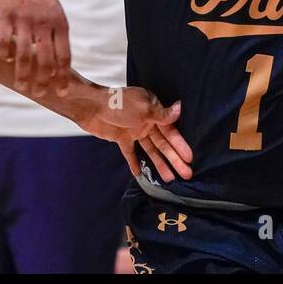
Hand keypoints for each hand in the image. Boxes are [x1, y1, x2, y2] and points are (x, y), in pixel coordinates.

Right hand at [0, 0, 71, 96]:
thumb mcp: (57, 17)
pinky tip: (5, 58)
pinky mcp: (6, 15)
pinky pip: (4, 40)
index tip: (61, 92)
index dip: (62, 77)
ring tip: (21, 86)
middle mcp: (44, 24)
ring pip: (23, 54)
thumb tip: (58, 71)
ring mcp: (25, 19)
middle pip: (45, 60)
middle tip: (38, 93)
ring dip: (22, 74)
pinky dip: (4, 53)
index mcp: (60, 25)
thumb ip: (58, 40)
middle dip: (42, 81)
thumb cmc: (42, 1)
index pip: (64, 57)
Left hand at [78, 86, 193, 183]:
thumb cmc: (119, 104)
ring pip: (151, 150)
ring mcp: (134, 130)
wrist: (92, 107)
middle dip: (175, 158)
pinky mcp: (122, 138)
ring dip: (160, 164)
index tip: (190, 158)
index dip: (180, 145)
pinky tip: (140, 174)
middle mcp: (147, 121)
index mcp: (154, 110)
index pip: (171, 130)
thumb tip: (180, 108)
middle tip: (187, 174)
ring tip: (169, 179)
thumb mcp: (143, 108)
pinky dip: (135, 163)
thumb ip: (161, 114)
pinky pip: (131, 153)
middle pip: (163, 143)